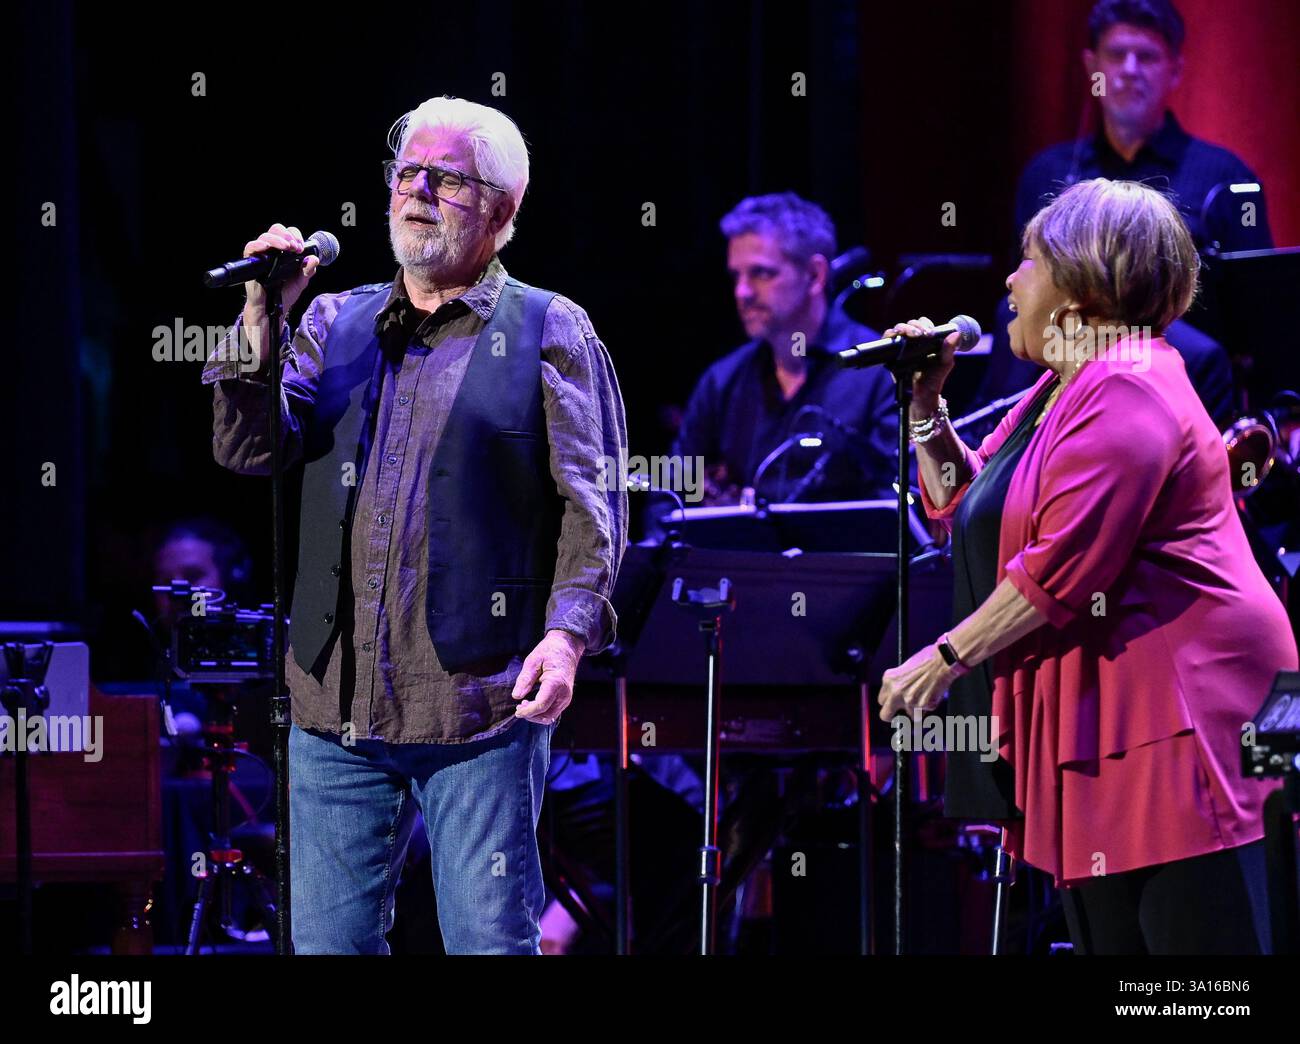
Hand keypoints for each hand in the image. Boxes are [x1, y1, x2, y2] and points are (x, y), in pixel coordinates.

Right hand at [241, 223, 319, 366]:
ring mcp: (261, 255)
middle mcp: (272, 251)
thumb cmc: (284, 294)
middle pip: (276, 230)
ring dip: (277, 239)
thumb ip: (307, 270)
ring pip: (265, 236)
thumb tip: (314, 258)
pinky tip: (266, 247)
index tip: (302, 247)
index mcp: (284, 252)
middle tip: (295, 246)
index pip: (288, 235)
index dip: (295, 236)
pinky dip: (258, 244)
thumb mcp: (300, 282)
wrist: (272, 309)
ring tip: (288, 247)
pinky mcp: (252, 262)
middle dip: (287, 235)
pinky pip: (250, 247)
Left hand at [511, 629, 585, 724]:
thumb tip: (516, 696)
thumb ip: (525, 679)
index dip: (527, 711)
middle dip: (531, 715)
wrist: (567, 648)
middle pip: (546, 715)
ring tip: (524, 705)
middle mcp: (564, 694)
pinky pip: (553, 712)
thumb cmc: (549, 652)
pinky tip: (532, 704)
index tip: (516, 710)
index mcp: (556, 682)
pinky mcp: (565, 699)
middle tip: (519, 707)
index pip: (541, 705)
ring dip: (536, 715)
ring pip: (550, 717)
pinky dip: (541, 712)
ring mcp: (566, 698)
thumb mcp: (533, 661)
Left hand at [877, 643, 959, 720]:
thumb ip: (899, 682)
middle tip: (902, 713)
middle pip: (885, 715)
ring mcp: (908, 701)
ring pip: (910, 715)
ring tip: (925, 696)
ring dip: (917, 710)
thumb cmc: (928, 659)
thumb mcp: (906, 667)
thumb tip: (900, 693)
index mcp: (889, 680)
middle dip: (894, 716)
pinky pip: (924, 713)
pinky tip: (932, 695)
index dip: (890, 701)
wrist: (943, 660)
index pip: (882, 700)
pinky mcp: (922, 706)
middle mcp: (895, 692)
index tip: (895, 702)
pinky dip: (928, 707)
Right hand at [880, 316, 963, 406]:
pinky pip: (887, 339)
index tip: (930, 333)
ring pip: (898, 328)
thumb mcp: (945, 363)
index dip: (925, 325)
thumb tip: (956, 333)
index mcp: (925, 341)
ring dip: (904, 328)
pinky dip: (890, 335)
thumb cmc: (935, 378)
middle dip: (915, 326)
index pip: (923, 324)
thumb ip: (949, 349)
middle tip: (921, 334)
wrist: (923, 394)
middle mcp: (912, 342)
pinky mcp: (891, 354)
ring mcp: (901, 347)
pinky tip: (896, 336)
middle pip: (909, 324)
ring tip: (913, 335)